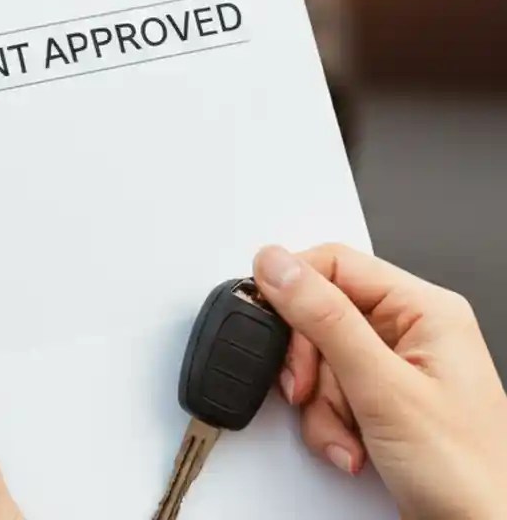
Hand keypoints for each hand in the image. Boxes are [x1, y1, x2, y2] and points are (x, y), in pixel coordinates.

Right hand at [253, 244, 506, 519]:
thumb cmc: (469, 472)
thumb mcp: (383, 388)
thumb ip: (325, 321)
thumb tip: (278, 265)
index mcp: (424, 309)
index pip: (335, 265)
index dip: (293, 292)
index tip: (268, 322)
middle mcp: (411, 332)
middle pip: (319, 317)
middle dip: (308, 366)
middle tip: (310, 391)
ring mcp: (395, 369)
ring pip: (318, 362)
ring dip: (320, 406)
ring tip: (347, 432)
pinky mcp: (380, 403)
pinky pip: (328, 395)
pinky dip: (329, 425)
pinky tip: (353, 446)